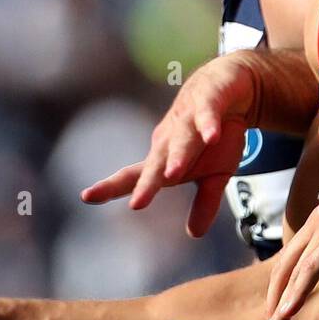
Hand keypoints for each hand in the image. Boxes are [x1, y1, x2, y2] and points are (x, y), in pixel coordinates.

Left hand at [80, 53, 257, 236]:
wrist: (231, 85)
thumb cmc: (216, 130)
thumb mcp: (216, 172)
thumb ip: (204, 201)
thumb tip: (194, 234)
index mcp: (166, 156)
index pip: (136, 175)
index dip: (112, 186)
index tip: (86, 197)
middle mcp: (172, 137)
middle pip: (157, 162)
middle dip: (147, 183)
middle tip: (136, 204)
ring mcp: (189, 117)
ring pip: (181, 139)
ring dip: (178, 156)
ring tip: (173, 174)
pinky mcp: (209, 99)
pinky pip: (207, 113)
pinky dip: (208, 124)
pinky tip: (210, 136)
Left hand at [262, 151, 318, 319]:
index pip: (294, 259)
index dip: (283, 287)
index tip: (279, 312)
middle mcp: (318, 223)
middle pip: (284, 268)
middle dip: (274, 303)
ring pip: (293, 272)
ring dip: (280, 306)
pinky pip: (312, 267)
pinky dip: (297, 291)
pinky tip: (288, 312)